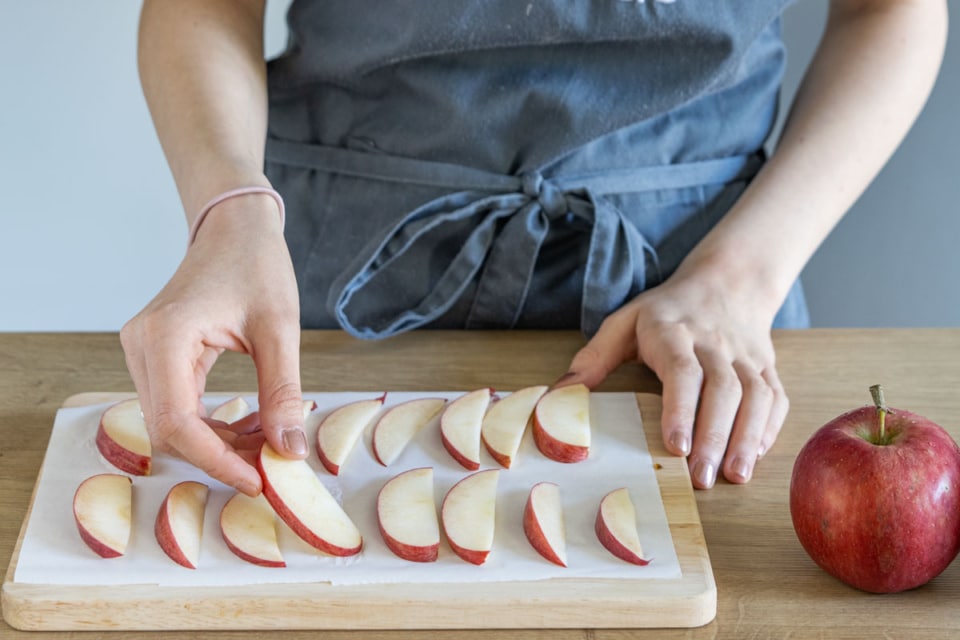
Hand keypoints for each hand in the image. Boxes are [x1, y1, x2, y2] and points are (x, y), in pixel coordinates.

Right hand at [120, 195, 305, 494]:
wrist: (233, 226)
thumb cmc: (257, 264)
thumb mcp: (280, 329)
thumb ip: (282, 393)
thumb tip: (290, 452)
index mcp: (165, 336)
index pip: (178, 423)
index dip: (217, 461)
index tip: (256, 481)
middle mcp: (141, 346)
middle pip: (169, 429)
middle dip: (221, 454)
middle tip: (271, 463)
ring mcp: (142, 351)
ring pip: (172, 422)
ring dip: (218, 441)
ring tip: (268, 441)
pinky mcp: (154, 355)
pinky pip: (176, 404)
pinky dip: (212, 423)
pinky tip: (251, 423)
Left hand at [558, 271, 788, 488]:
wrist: (727, 281)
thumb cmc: (667, 311)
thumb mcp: (624, 322)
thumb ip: (594, 358)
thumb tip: (556, 397)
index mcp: (676, 332)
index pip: (683, 371)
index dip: (681, 409)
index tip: (675, 446)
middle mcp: (716, 344)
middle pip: (724, 389)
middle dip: (715, 436)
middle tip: (702, 478)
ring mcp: (746, 356)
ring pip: (756, 396)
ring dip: (747, 437)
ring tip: (734, 476)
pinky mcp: (767, 367)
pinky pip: (776, 398)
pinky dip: (770, 428)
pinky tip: (756, 456)